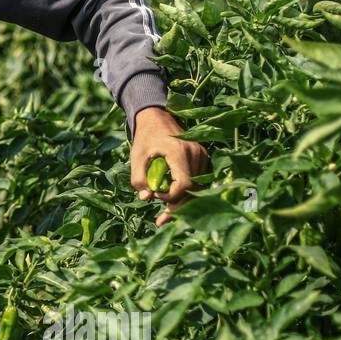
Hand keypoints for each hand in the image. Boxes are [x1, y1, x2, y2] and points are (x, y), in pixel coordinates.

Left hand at [130, 106, 209, 226]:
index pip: (184, 184)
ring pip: (197, 188)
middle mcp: (196, 153)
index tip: (155, 196)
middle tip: (160, 222)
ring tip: (164, 217)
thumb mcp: (136, 157)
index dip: (171, 197)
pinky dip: (186, 194)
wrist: (157, 117)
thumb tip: (146, 198)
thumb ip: (139, 178)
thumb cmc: (145, 137)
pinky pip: (198, 182)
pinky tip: (172, 203)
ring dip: (182, 203)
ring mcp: (203, 155)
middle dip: (177, 207)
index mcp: (179, 151)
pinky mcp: (203, 158)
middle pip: (193, 189)